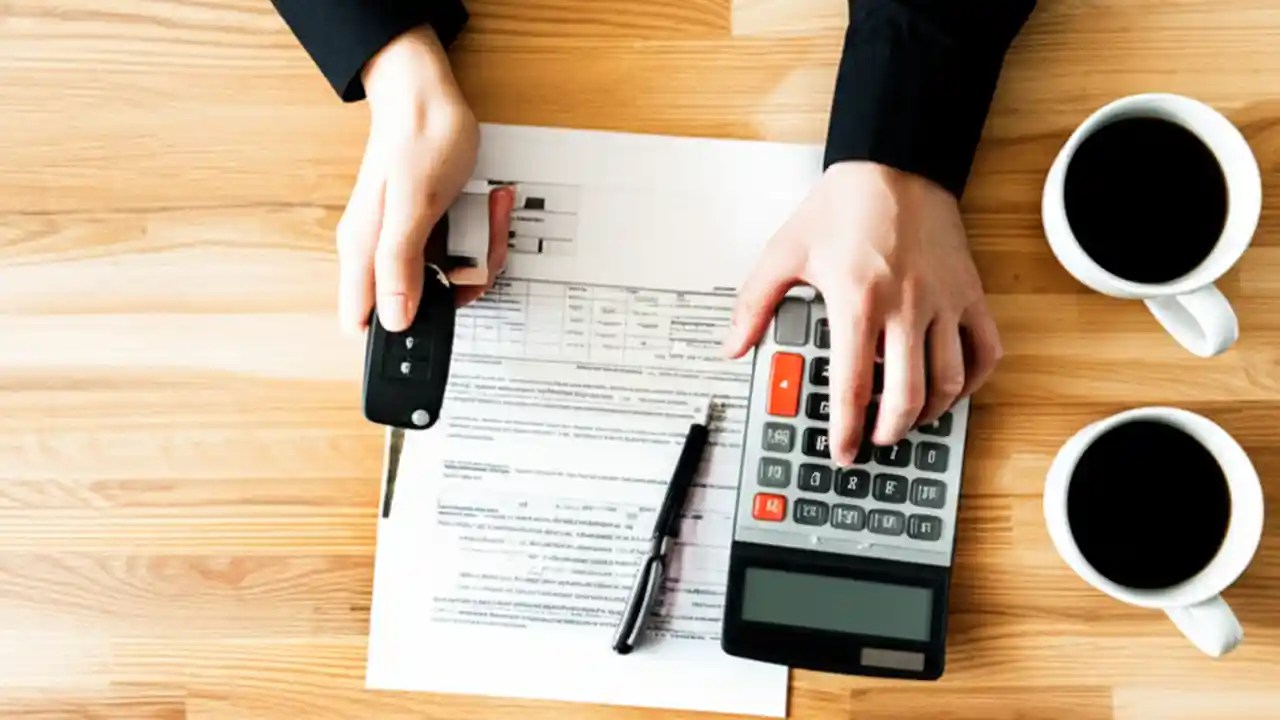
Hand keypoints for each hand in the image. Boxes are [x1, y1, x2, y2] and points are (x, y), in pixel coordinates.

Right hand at [336, 26, 510, 333]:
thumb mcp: (414, 204)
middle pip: (422, 304)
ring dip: (481, 251)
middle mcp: (381, 252)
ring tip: (489, 213)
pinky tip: (490, 205)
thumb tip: (393, 318)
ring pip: (450, 279)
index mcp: (365, 251)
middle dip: (462, 281)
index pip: (365, 321)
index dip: (400, 333)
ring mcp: (408, 241)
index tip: (438, 317)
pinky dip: (483, 233)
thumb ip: (400, 263)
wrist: (427, 94)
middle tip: (478, 245)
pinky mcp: (432, 229)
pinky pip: (463, 252)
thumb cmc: (417, 136)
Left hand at [724, 161, 1002, 465]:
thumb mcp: (785, 251)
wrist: (895, 162)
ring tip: (908, 420)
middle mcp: (906, 306)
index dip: (846, 429)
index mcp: (857, 301)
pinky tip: (950, 389)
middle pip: (906, 395)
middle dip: (889, 431)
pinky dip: (971, 381)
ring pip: (949, 382)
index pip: (852, 387)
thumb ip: (755, 304)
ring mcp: (944, 302)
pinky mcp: (970, 293)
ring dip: (929, 413)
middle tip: (876, 440)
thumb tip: (733, 347)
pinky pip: (985, 351)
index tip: (842, 451)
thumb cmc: (842, 205)